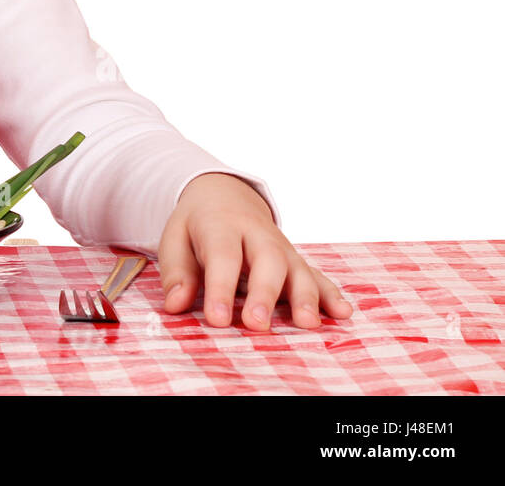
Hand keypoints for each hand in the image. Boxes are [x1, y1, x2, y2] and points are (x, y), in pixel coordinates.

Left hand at [157, 172, 353, 331]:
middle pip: (266, 260)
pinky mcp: (296, 259)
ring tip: (308, 324)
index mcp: (221, 225)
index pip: (222, 256)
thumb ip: (177, 272)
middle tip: (258, 324)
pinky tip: (342, 313)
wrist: (223, 193)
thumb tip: (175, 305)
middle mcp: (256, 233)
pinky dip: (330, 293)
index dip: (220, 288)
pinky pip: (316, 274)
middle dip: (265, 293)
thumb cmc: (196, 225)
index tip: (217, 320)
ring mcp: (280, 246)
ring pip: (297, 267)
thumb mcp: (175, 238)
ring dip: (305, 296)